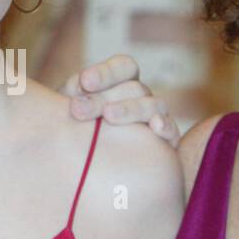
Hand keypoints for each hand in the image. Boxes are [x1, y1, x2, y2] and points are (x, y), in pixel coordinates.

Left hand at [58, 54, 179, 145]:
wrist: (86, 170)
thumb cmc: (75, 132)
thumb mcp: (68, 109)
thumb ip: (74, 92)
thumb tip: (81, 84)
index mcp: (122, 84)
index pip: (125, 67)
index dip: (107, 72)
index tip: (85, 81)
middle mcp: (141, 98)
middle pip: (134, 88)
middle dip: (103, 97)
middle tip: (78, 108)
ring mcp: (156, 117)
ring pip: (154, 105)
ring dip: (130, 109)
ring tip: (108, 116)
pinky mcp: (166, 141)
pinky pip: (171, 131)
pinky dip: (165, 126)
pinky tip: (154, 127)